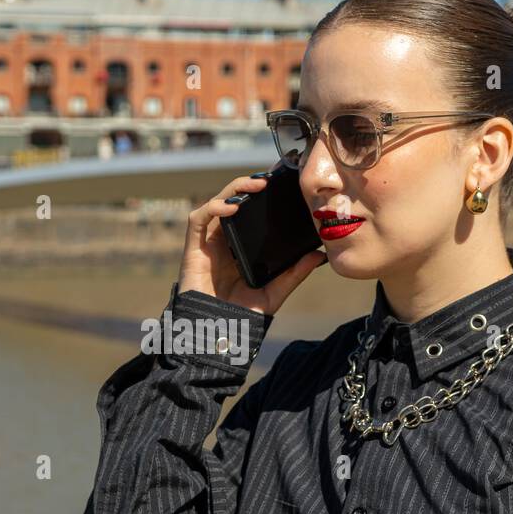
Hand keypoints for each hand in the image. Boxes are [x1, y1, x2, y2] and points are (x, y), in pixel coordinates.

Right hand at [178, 164, 327, 315]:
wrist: (216, 335)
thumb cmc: (241, 317)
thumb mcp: (275, 292)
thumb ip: (294, 273)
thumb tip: (319, 255)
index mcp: (241, 247)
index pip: (250, 212)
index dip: (261, 195)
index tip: (281, 183)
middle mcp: (224, 241)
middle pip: (234, 201)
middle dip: (249, 185)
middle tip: (270, 178)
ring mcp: (207, 243)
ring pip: (217, 203)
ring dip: (234, 190)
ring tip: (256, 185)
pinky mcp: (193, 248)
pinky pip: (198, 219)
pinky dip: (214, 207)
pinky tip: (231, 207)